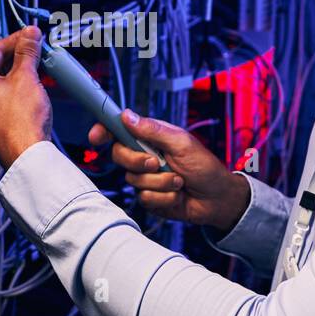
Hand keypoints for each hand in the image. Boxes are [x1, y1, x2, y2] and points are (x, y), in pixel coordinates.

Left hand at [0, 25, 52, 168]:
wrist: (27, 155)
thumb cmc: (20, 123)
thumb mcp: (26, 77)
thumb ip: (27, 52)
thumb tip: (29, 35)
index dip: (16, 39)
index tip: (31, 35)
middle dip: (19, 55)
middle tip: (37, 49)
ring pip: (3, 80)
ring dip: (21, 71)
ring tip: (39, 66)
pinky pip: (6, 95)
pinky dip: (20, 86)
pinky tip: (35, 85)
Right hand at [89, 110, 249, 230]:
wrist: (217, 199)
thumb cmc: (205, 167)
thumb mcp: (182, 143)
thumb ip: (153, 130)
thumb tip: (127, 115)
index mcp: (151, 137)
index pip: (120, 131)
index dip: (104, 131)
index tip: (96, 136)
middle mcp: (145, 156)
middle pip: (119, 156)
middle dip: (138, 161)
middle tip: (156, 162)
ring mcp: (146, 178)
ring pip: (133, 180)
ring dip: (160, 182)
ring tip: (179, 181)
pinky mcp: (149, 198)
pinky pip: (144, 198)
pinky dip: (164, 197)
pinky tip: (177, 194)